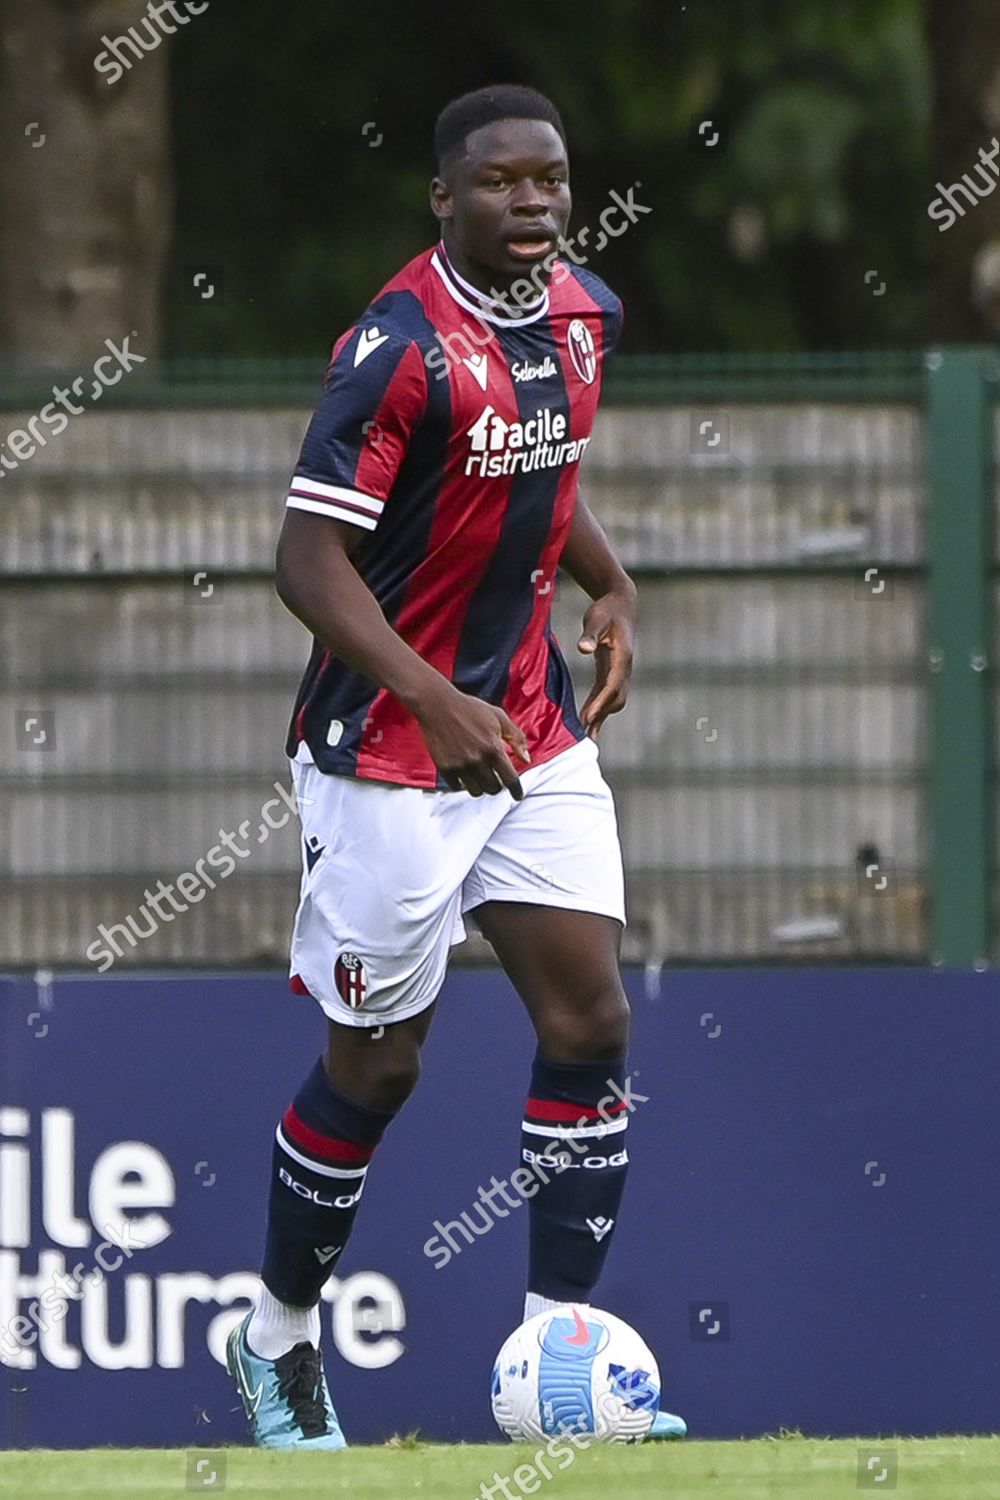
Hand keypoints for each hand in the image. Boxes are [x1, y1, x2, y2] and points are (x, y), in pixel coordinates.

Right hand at [413, 682, 530, 797]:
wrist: (438, 705)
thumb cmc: (470, 709)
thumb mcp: (499, 717)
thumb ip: (516, 738)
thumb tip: (526, 759)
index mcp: (493, 748)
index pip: (510, 779)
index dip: (516, 791)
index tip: (517, 795)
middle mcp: (477, 760)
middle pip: (493, 789)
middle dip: (497, 785)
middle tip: (494, 777)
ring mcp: (460, 765)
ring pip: (476, 791)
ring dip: (480, 786)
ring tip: (479, 774)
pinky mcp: (445, 767)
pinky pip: (458, 787)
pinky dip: (463, 783)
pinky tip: (464, 772)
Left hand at [576, 585, 635, 739]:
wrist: (620, 604)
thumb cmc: (607, 610)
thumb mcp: (596, 619)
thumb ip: (591, 634)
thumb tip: (583, 648)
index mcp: (623, 657)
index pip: (612, 685)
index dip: (601, 702)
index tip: (589, 717)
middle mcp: (624, 668)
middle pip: (616, 698)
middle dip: (602, 716)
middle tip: (586, 734)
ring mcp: (620, 671)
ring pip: (613, 700)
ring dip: (601, 717)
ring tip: (587, 736)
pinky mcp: (612, 671)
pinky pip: (605, 693)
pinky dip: (598, 707)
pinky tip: (587, 719)